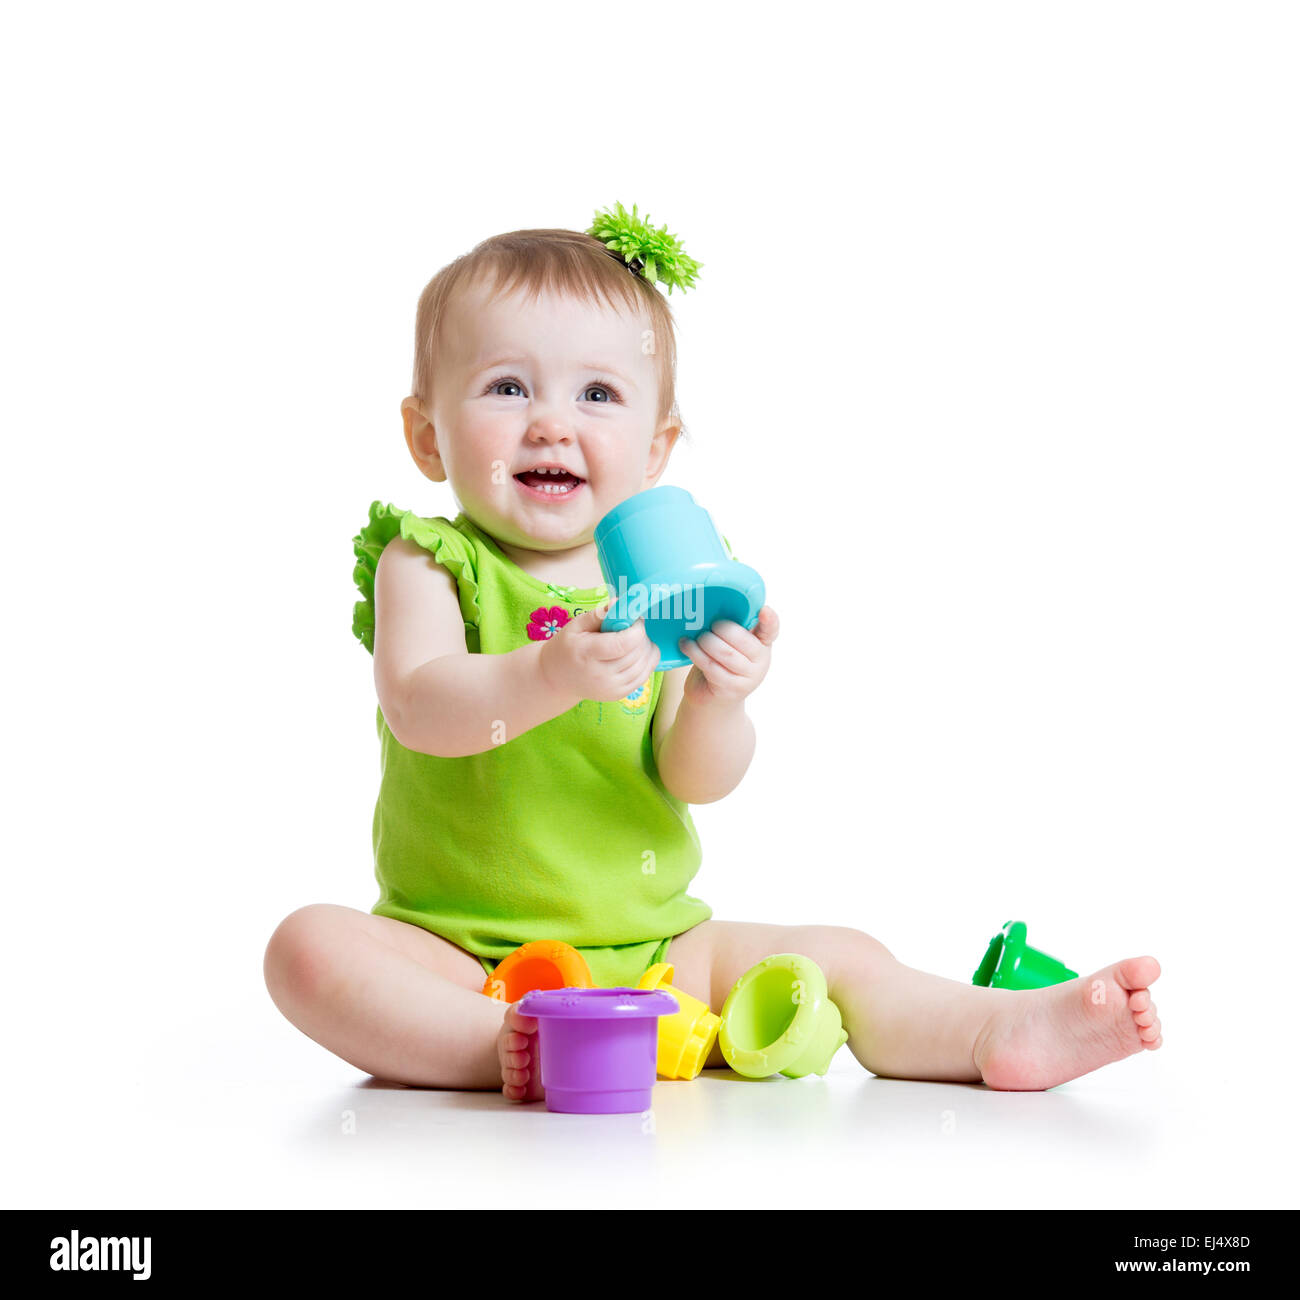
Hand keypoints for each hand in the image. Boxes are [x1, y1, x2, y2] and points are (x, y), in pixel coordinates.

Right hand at [538, 604, 659, 702]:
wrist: (558, 677)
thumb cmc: (568, 647)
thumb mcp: (576, 626)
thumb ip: (598, 614)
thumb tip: (618, 604)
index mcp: (587, 653)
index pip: (623, 643)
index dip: (636, 630)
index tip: (635, 621)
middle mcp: (599, 675)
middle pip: (635, 654)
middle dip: (642, 637)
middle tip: (635, 628)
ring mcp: (610, 688)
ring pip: (643, 666)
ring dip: (647, 649)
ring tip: (637, 640)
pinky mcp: (617, 695)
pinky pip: (643, 678)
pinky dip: (647, 663)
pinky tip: (641, 653)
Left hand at [678, 605, 778, 707]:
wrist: (713, 699)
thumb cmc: (720, 662)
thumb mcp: (730, 644)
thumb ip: (731, 628)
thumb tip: (711, 605)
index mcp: (763, 643)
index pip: (771, 630)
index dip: (770, 620)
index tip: (764, 610)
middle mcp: (761, 661)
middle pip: (742, 640)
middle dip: (721, 628)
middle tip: (709, 625)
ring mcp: (747, 678)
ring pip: (725, 654)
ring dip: (705, 641)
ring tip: (693, 637)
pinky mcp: (731, 689)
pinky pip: (711, 666)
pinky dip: (695, 653)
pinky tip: (685, 645)